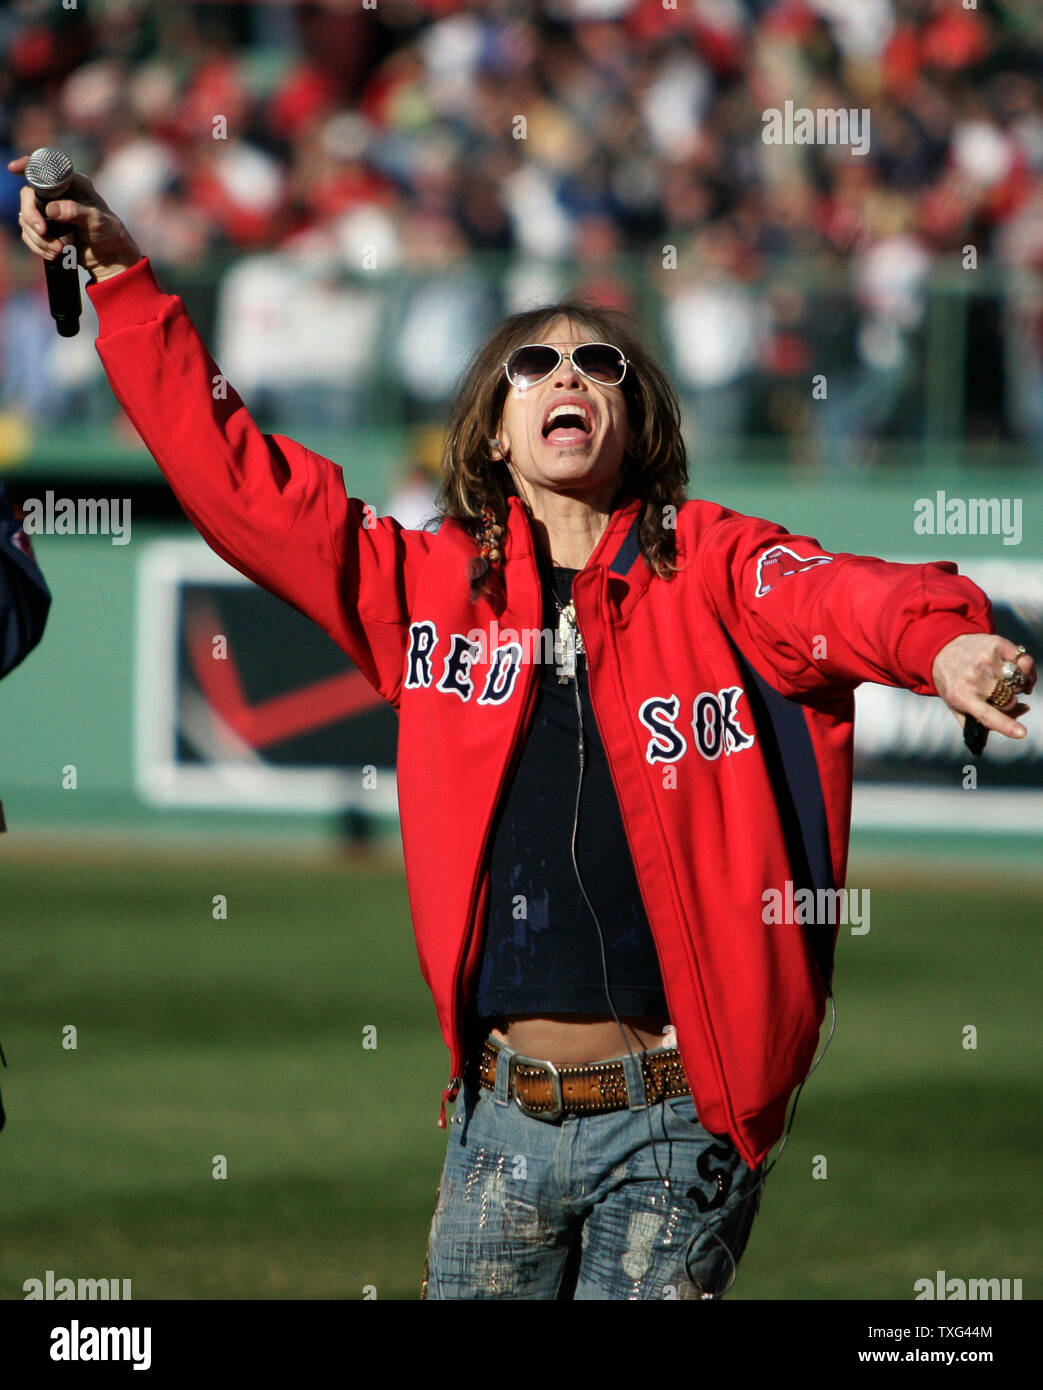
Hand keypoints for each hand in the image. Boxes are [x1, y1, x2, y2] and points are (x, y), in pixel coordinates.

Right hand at [8, 154, 141, 282]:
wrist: (111, 258)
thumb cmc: (110, 234)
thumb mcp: (97, 221)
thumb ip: (76, 212)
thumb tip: (51, 210)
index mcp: (72, 184)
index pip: (45, 170)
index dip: (27, 166)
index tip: (14, 168)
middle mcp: (58, 195)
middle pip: (28, 196)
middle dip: (31, 216)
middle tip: (42, 231)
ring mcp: (49, 212)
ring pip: (26, 219)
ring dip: (39, 238)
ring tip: (60, 250)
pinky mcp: (46, 230)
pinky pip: (29, 235)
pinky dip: (38, 247)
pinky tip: (55, 254)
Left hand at [931, 634, 1034, 740]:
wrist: (942, 649)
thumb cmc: (953, 682)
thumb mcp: (955, 705)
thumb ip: (982, 721)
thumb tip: (1017, 720)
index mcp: (961, 696)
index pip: (987, 714)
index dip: (1006, 725)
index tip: (1021, 733)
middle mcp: (973, 677)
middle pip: (1009, 700)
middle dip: (1010, 702)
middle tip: (1001, 696)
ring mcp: (986, 660)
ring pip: (1018, 681)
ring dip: (1017, 685)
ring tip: (1005, 682)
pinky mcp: (996, 645)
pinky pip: (1024, 661)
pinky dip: (1027, 669)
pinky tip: (1020, 672)